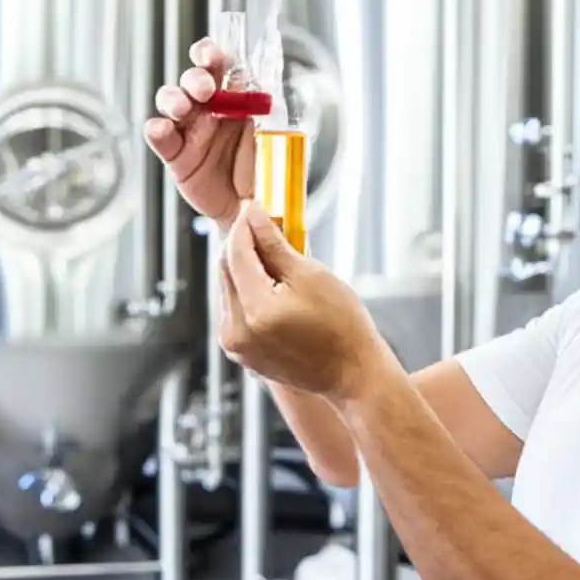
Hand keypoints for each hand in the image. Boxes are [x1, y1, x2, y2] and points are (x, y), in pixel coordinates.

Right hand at [144, 37, 254, 231]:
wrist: (253, 207)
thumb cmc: (262, 167)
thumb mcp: (272, 136)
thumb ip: (266, 113)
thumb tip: (264, 89)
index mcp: (232, 97)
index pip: (217, 65)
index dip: (209, 54)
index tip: (212, 56)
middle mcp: (208, 108)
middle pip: (192, 79)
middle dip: (195, 78)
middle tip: (205, 89)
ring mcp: (189, 129)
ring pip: (170, 100)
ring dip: (173, 98)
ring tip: (183, 108)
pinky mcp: (175, 154)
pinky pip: (158, 135)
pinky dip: (157, 129)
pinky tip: (163, 130)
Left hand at [220, 201, 395, 401]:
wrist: (353, 374)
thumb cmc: (343, 326)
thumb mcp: (311, 275)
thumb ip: (275, 244)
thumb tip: (254, 216)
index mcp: (256, 311)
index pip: (237, 253)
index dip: (244, 224)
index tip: (252, 205)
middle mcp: (237, 331)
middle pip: (227, 270)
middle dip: (243, 244)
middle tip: (264, 223)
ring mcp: (236, 345)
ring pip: (229, 288)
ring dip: (245, 266)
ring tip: (274, 255)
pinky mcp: (240, 352)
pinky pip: (234, 309)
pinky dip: (248, 290)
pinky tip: (271, 282)